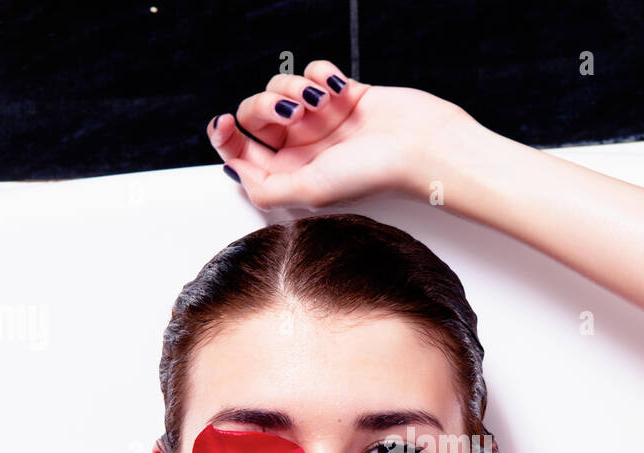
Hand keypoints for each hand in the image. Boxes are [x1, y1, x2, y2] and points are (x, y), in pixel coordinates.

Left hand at [206, 58, 478, 209]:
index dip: (226, 138)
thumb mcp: (311, 191)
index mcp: (293, 176)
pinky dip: (321, 75)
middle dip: (265, 106)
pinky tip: (339, 91)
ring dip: (296, 88)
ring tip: (322, 104)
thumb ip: (266, 189)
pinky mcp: (343, 95)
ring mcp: (324, 121)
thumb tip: (232, 172)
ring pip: (283, 87)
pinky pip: (315, 71)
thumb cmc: (376, 173)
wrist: (423, 147)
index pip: (244, 154)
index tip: (220, 124)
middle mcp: (305, 149)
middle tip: (289, 113)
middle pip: (257, 115)